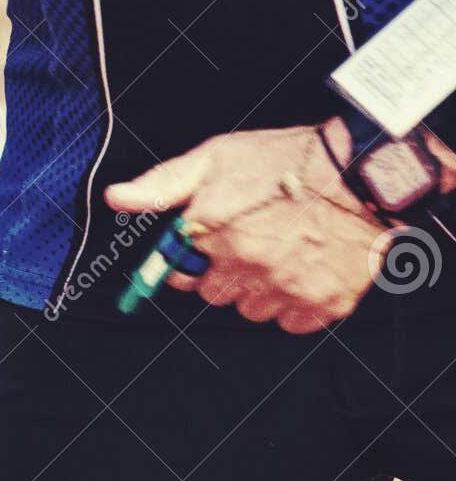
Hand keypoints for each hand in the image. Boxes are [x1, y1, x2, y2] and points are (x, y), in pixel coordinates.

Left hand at [105, 123, 393, 333]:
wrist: (366, 166)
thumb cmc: (289, 158)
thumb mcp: (216, 158)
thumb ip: (163, 184)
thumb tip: (115, 196)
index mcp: (213, 232)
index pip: (180, 275)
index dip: (192, 264)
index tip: (207, 252)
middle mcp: (247, 265)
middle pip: (218, 296)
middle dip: (228, 275)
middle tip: (255, 245)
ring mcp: (287, 287)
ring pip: (255, 311)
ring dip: (262, 291)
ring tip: (284, 254)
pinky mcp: (324, 302)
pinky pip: (294, 322)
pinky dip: (298, 304)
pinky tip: (307, 271)